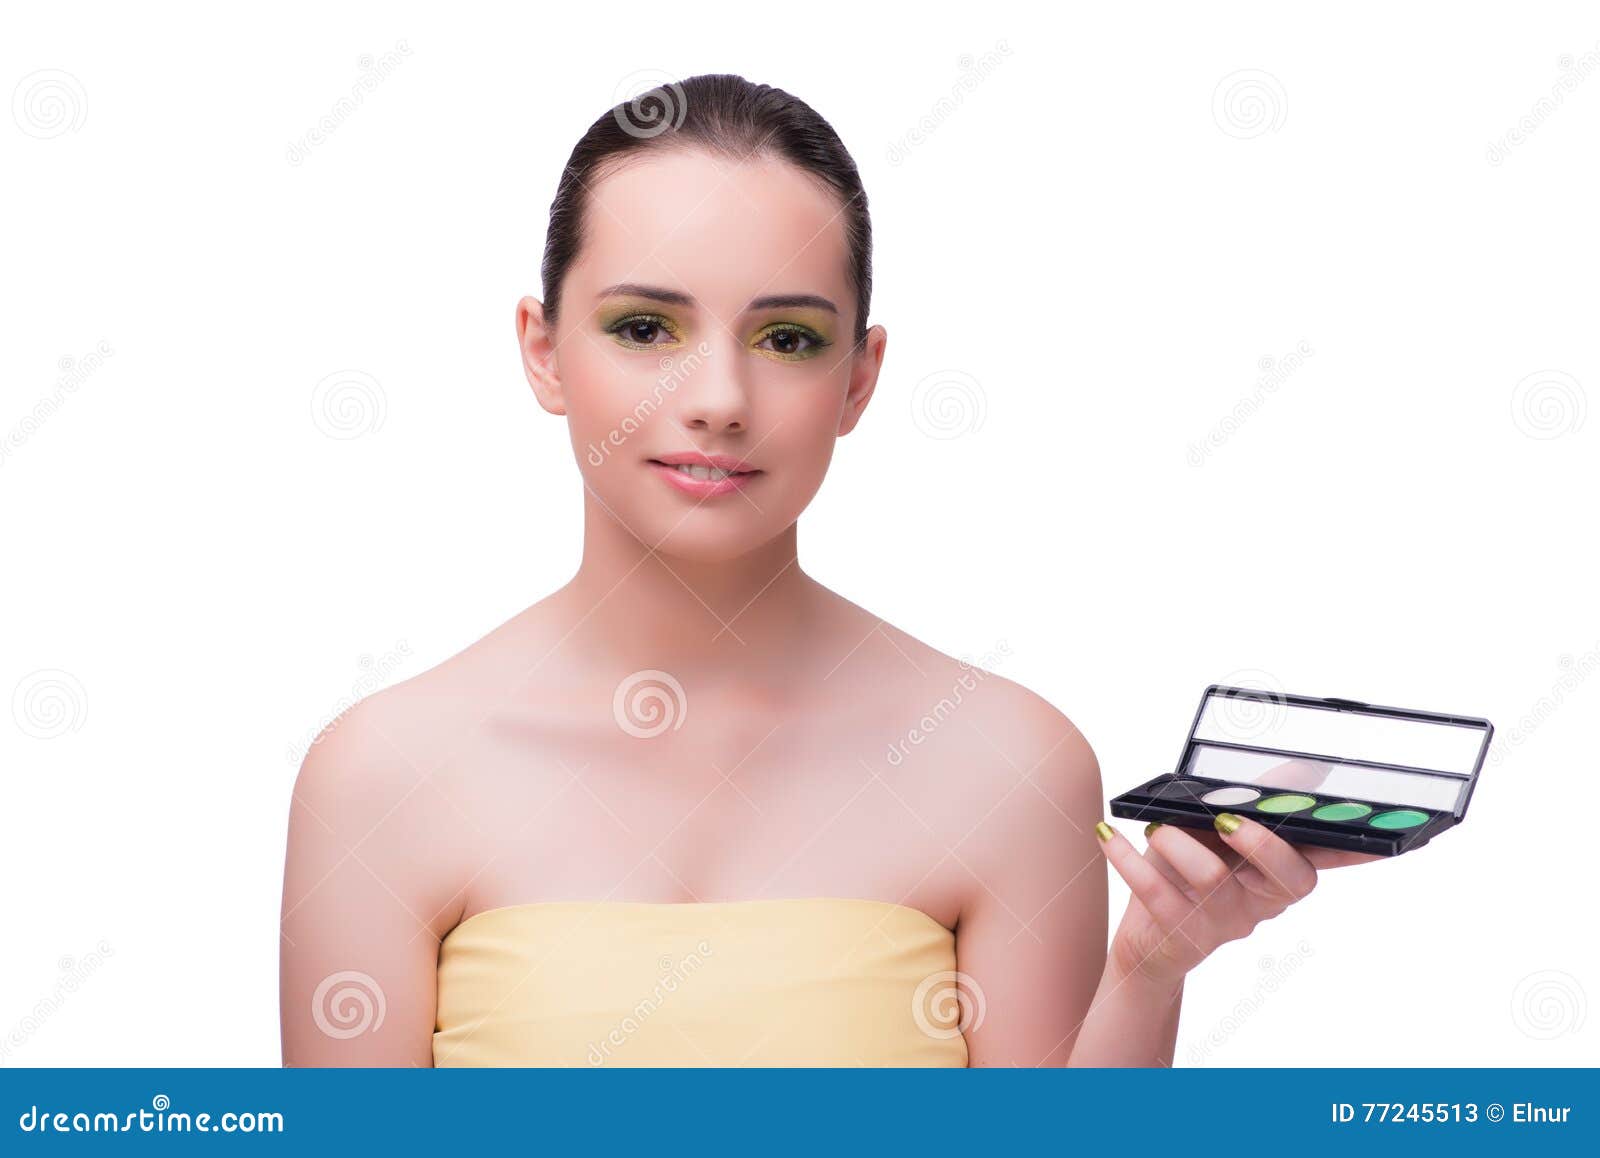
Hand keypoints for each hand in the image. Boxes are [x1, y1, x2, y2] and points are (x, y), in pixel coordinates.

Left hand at [1094, 813, 1383, 987]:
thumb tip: (1303, 769)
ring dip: (1178, 843)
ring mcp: (1223, 924)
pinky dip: (1127, 857)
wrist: (1149, 943)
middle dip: (1263, 844)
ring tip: (1157, 827)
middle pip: (1287, 878)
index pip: (1327, 861)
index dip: (1357, 849)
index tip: (1385, 832)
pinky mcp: (1179, 934)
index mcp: (1276, 877)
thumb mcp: (1220, 833)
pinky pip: (1154, 892)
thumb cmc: (1187, 872)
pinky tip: (1111, 834)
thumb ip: (1257, 802)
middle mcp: (1260, 904)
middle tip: (1229, 818)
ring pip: (1212, 879)